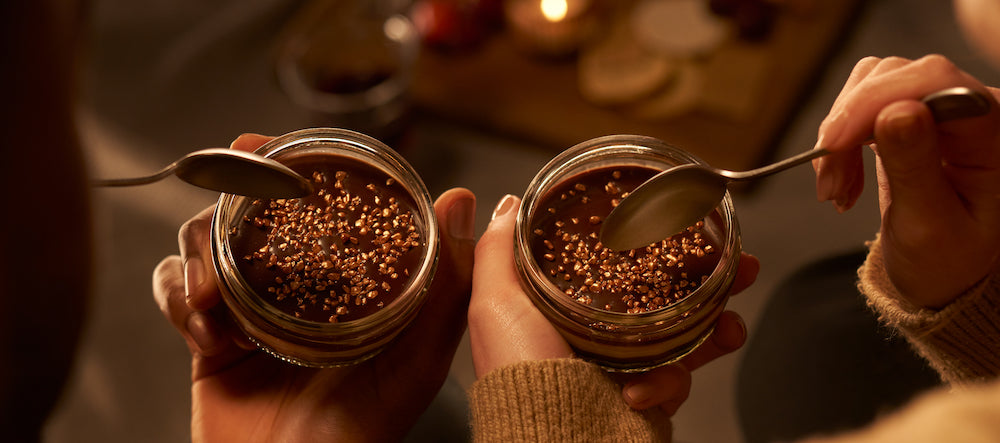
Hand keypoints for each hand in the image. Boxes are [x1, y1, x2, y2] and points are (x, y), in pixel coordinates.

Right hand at [152, 134, 475, 441]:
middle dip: (234, 190)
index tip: (273, 145)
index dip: (292, 170)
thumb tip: (463, 199)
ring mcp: (246, 311)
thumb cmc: (361, 434)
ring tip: (216, 294)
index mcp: (341, 285)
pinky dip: (178, 297)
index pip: (315, 209)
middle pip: (251, 213)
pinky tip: (206, 330)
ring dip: (203, 254)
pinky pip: (172, 292)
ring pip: (204, 244)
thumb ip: (445, 285)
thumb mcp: (418, 358)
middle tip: (231, 173)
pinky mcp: (204, 339)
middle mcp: (293, 290)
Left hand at [468, 194, 759, 414]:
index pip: (616, 264)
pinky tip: (644, 387)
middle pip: (664, 295)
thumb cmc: (519, 377)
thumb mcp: (495, 303)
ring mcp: (626, 369)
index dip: (651, 241)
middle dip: (707, 280)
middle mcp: (596, 336)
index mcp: (562, 308)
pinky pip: (676, 382)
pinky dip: (667, 383)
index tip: (679, 221)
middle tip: (740, 266)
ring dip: (716, 326)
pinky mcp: (647, 401)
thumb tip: (509, 206)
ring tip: (730, 324)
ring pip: (686, 337)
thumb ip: (499, 252)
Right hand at [812, 55, 999, 307]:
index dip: (875, 102)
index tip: (832, 145)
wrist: (941, 277)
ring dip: (840, 135)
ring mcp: (937, 108)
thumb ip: (915, 167)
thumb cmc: (946, 262)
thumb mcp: (930, 226)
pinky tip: (841, 178)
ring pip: (872, 84)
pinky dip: (841, 138)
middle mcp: (969, 107)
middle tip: (827, 185)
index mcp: (992, 130)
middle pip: (895, 76)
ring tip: (834, 189)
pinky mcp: (910, 116)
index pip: (932, 79)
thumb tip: (897, 112)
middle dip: (849, 126)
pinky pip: (863, 102)